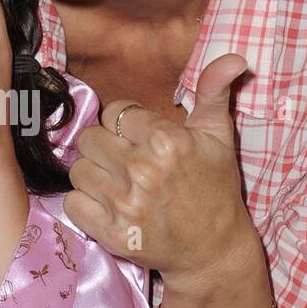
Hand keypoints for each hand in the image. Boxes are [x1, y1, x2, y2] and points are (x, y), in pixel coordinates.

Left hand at [64, 53, 261, 292]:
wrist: (213, 250)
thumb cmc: (215, 189)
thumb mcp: (218, 137)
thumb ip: (214, 92)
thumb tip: (234, 57)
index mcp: (166, 140)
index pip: (115, 113)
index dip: (126, 125)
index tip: (141, 140)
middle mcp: (143, 170)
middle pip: (91, 138)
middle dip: (106, 148)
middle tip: (127, 163)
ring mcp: (125, 204)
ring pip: (79, 170)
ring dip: (95, 176)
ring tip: (119, 185)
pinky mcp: (111, 233)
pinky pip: (72, 203)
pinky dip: (85, 204)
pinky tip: (109, 206)